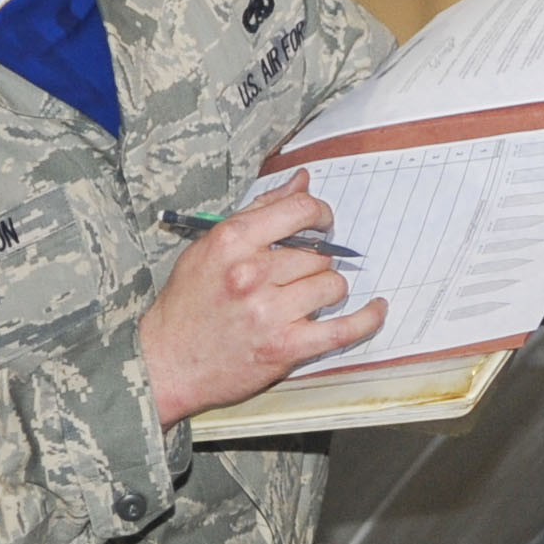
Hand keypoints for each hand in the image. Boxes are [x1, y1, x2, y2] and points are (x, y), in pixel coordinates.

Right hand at [136, 172, 386, 424]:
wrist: (167, 363)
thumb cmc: (187, 304)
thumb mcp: (210, 247)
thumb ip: (259, 212)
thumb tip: (302, 181)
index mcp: (232, 242)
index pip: (298, 210)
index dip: (320, 213)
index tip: (322, 221)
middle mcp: (252, 274)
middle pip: (319, 253)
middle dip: (316, 261)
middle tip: (300, 274)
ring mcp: (270, 312)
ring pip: (332, 285)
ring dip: (326, 290)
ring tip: (306, 299)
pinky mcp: (286, 348)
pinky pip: (344, 329)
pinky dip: (367, 319)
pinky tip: (377, 308)